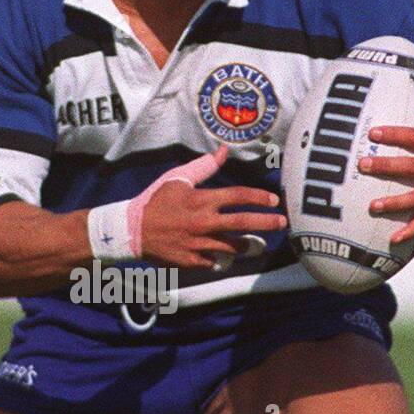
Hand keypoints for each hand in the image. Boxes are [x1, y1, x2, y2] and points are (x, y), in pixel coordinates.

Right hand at [141, 144, 286, 267]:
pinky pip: (213, 261)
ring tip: (254, 244)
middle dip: (267, 222)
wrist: (132, 230)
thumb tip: (223, 151)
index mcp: (201, 200)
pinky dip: (218, 258)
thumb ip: (204, 167)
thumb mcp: (177, 179)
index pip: (238, 196)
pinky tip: (221, 255)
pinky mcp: (191, 261)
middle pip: (243, 222)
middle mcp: (203, 222)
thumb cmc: (156, 201)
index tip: (273, 201)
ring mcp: (198, 243)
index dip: (259, 197)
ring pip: (232, 247)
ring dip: (246, 245)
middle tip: (281, 223)